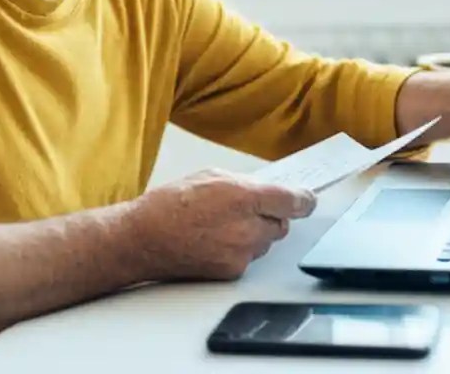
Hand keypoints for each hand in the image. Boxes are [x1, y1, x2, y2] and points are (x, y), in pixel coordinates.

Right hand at [127, 169, 315, 280]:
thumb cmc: (169, 205)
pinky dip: (239, 250)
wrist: (143, 239)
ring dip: (254, 234)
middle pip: (281, 224)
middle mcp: (247, 227)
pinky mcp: (233, 272)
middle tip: (244, 211)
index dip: (303, 200)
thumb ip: (245, 184)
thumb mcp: (211, 177)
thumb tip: (266, 191)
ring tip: (221, 226)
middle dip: (270, 216)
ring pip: (265, 242)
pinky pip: (249, 258)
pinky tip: (215, 241)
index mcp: (244, 196)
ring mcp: (242, 253)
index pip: (293, 200)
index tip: (307, 200)